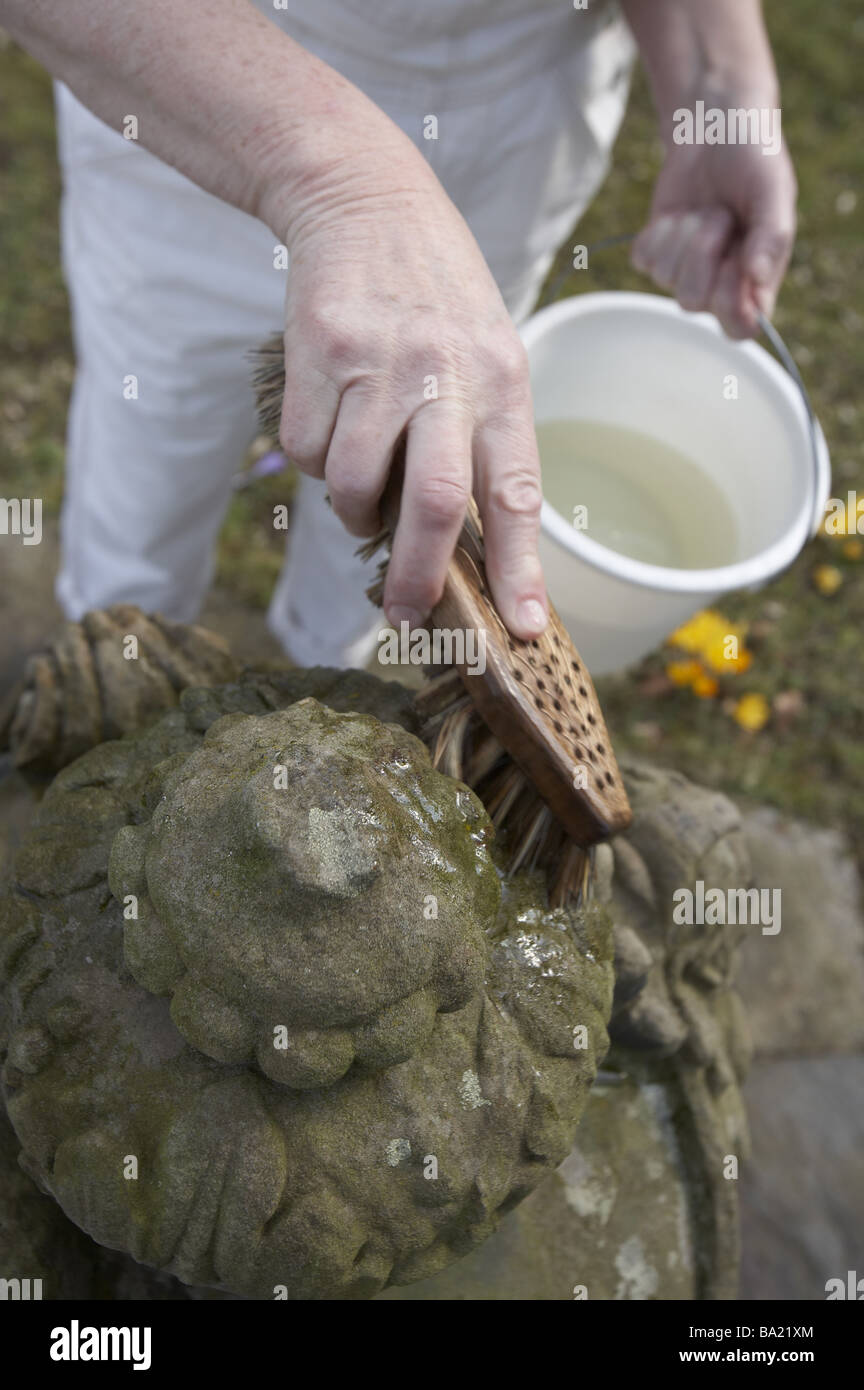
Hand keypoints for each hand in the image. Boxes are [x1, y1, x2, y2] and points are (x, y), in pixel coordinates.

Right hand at [273, 138, 547, 640]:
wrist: (365, 196)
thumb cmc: (435, 295)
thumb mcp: (486, 354)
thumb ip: (481, 438)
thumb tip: (465, 546)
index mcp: (503, 381)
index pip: (518, 491)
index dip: (521, 567)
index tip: (523, 628)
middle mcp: (446, 374)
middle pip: (436, 503)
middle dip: (418, 575)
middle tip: (404, 613)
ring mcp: (379, 363)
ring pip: (354, 485)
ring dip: (352, 510)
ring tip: (362, 487)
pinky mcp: (318, 352)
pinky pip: (305, 449)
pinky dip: (314, 460)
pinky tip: (330, 420)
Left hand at [631, 100, 796, 337]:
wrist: (716, 130)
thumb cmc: (754, 162)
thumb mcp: (773, 191)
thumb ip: (771, 235)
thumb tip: (757, 278)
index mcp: (757, 283)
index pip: (740, 329)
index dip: (731, 304)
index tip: (735, 264)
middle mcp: (720, 286)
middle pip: (693, 303)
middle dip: (703, 252)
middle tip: (721, 218)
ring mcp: (684, 273)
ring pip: (666, 279)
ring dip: (685, 235)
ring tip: (706, 210)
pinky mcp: (655, 256)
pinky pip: (644, 260)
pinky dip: (660, 231)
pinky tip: (680, 214)